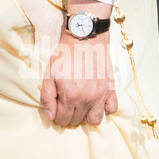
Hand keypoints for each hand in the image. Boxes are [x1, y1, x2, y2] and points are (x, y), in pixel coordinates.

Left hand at [40, 0, 117, 126]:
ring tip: (81, 105)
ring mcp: (101, 95)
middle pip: (77, 121)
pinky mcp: (110, 89)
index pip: (62, 120)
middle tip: (66, 102)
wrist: (85, 38)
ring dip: (86, 116)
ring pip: (95, 120)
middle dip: (69, 115)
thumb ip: (47, 96)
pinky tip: (96, 101)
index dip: (57, 115)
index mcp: (70, 96)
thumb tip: (50, 116)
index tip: (56, 106)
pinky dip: (104, 109)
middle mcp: (87, 99)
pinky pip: (112, 109)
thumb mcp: (48, 73)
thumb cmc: (64, 54)